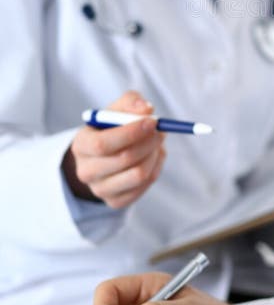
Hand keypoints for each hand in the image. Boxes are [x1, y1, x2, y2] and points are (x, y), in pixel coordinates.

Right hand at [62, 91, 165, 208]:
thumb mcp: (116, 109)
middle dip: (148, 142)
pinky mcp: (116, 201)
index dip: (131, 133)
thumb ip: (131, 102)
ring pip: (138, 174)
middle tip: (161, 130)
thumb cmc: (111, 127)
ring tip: (156, 142)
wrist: (104, 156)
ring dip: (154, 154)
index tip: (152, 121)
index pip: (103, 144)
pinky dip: (156, 167)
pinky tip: (153, 156)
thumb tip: (146, 109)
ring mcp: (100, 190)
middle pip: (123, 160)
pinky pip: (145, 185)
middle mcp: (86, 171)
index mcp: (81, 145)